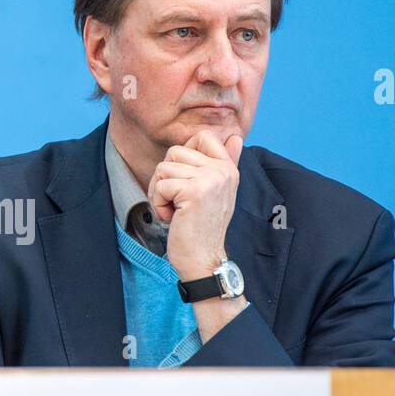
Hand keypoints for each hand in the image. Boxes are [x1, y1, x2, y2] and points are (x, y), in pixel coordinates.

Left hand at [147, 129, 244, 279]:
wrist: (203, 259)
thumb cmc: (202, 227)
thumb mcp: (216, 191)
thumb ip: (226, 162)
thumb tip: (236, 137)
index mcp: (228, 168)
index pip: (202, 136)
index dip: (183, 156)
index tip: (186, 182)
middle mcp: (223, 170)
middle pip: (175, 152)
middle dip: (166, 178)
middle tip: (178, 202)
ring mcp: (210, 179)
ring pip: (163, 168)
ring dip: (160, 193)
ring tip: (176, 211)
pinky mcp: (193, 192)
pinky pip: (160, 186)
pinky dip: (159, 205)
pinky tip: (173, 218)